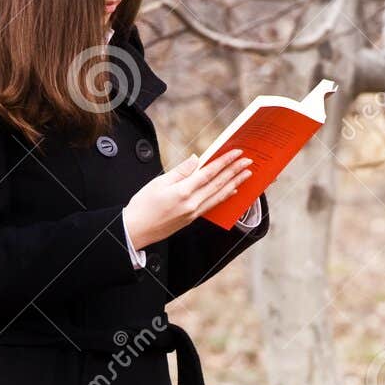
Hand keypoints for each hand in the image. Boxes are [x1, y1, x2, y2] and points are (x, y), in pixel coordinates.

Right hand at [123, 149, 252, 250]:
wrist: (136, 231)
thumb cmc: (143, 206)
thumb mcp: (158, 183)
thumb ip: (180, 171)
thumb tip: (196, 159)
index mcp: (183, 192)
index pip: (209, 173)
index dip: (225, 162)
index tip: (237, 154)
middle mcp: (192, 204)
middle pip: (218, 184)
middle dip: (235, 171)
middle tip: (249, 161)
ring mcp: (193, 213)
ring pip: (219, 195)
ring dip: (235, 183)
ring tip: (246, 174)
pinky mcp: (192, 218)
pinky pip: (213, 205)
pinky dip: (224, 196)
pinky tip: (232, 191)